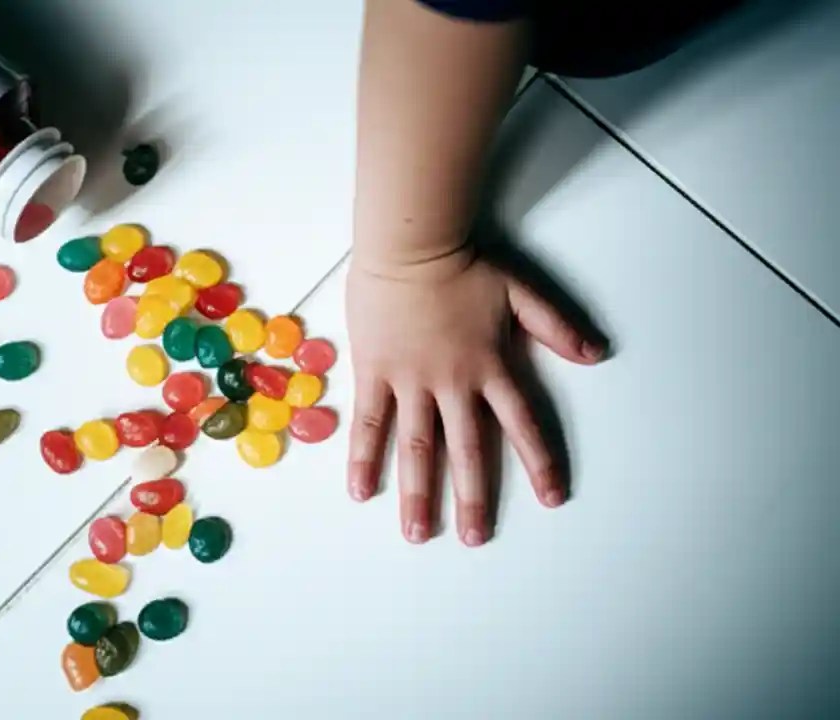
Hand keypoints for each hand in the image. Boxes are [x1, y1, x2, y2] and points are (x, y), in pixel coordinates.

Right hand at [345, 247, 604, 545]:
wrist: (410, 246)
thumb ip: (556, 328)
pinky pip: (370, 423)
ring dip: (418, 494)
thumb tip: (596, 354)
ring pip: (416, 448)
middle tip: (475, 538)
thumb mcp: (520, 293)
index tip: (552, 498)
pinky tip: (361, 491)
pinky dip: (364, 459)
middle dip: (472, 498)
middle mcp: (452, 384)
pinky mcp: (375, 373)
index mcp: (490, 368)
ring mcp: (411, 382)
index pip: (521, 425)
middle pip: (465, 451)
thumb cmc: (461, 266)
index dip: (539, 463)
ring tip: (417, 533)